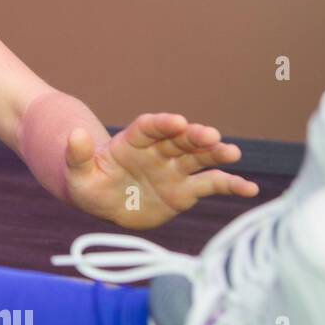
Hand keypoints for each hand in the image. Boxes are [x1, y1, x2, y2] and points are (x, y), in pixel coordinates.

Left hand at [64, 112, 259, 229]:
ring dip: (216, 154)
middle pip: (179, 140)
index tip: (177, 121)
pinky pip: (211, 184)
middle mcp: (158, 151)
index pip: (149, 128)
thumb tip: (74, 134)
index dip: (162, 124)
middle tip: (210, 135)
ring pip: (199, 158)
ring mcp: (174, 170)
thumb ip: (78, 155)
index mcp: (132, 142)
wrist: (104, 204)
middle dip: (194, 136)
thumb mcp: (78, 173)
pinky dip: (231, 185)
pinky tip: (249, 189)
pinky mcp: (186, 190)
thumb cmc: (89, 184)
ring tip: (233, 153)